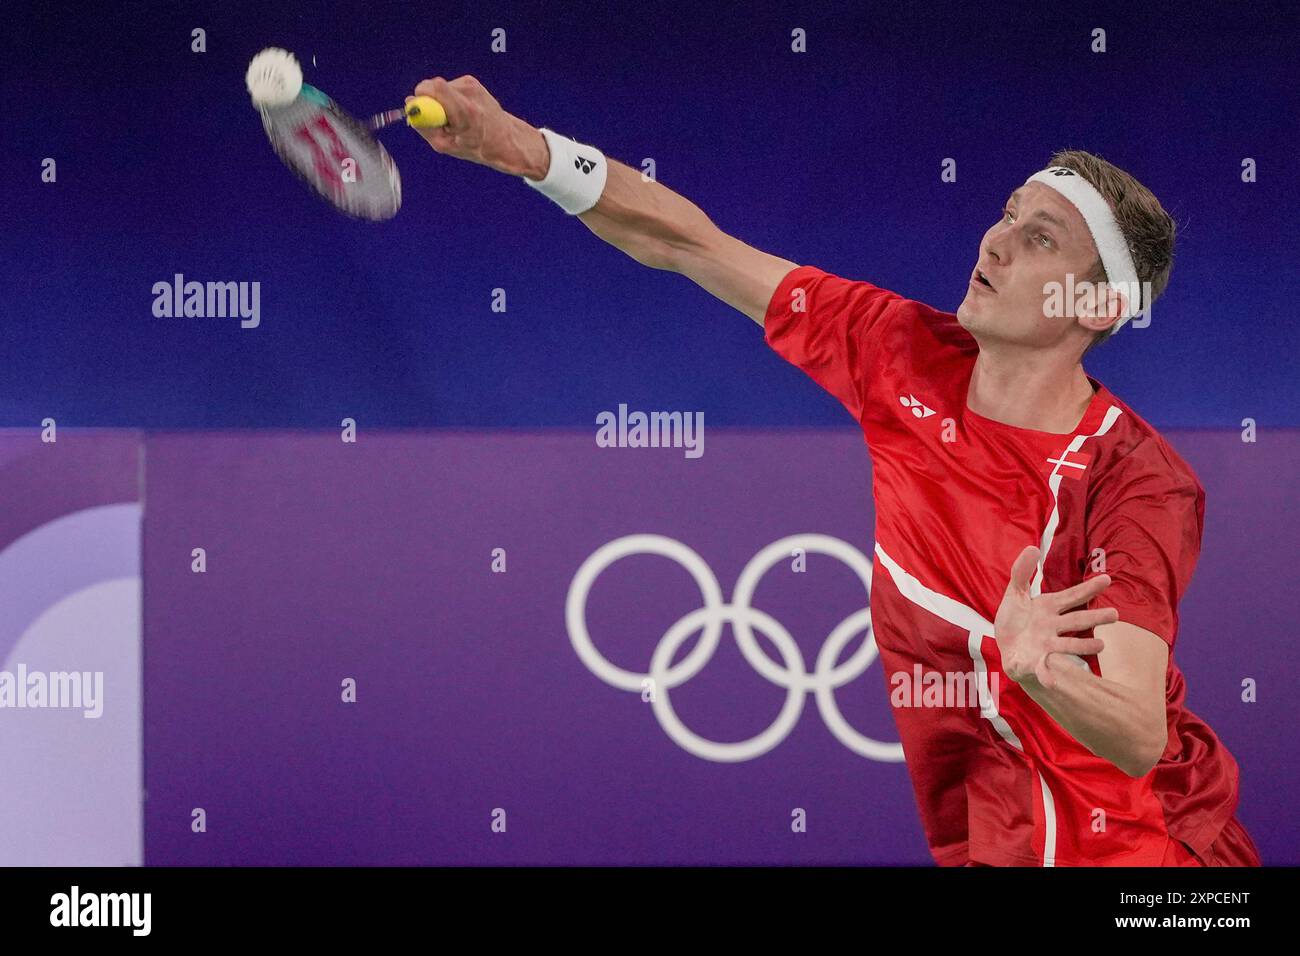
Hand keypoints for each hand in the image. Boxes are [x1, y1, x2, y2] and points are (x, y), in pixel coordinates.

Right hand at [408, 75, 547, 177]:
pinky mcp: (471, 81)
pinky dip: (449, 100)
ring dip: (441, 102)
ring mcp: (471, 84)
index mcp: (465, 111)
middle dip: (429, 101)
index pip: (434, 87)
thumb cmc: (476, 147)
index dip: (421, 98)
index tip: (423, 112)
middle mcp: (469, 93)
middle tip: (441, 120)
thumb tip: (409, 104)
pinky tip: (461, 112)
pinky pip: (448, 88)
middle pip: (431, 85)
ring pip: (439, 87)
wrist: (506, 139)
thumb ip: (425, 125)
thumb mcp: (446, 145)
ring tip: (456, 119)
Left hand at [993, 545, 1118, 689]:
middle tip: (1115, 614)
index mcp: (1050, 608)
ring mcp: (1047, 647)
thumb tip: (1033, 548)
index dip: (1088, 588)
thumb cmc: (1016, 618)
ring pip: (1068, 646)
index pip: (1072, 597)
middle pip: (1077, 621)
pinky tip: (1052, 680)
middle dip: (1095, 618)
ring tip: (1101, 646)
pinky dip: (1049, 675)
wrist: (1006, 646)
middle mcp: (1054, 628)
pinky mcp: (1036, 663)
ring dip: (1083, 647)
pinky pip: (1044, 670)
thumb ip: (1022, 572)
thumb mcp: (1014, 593)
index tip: (1107, 579)